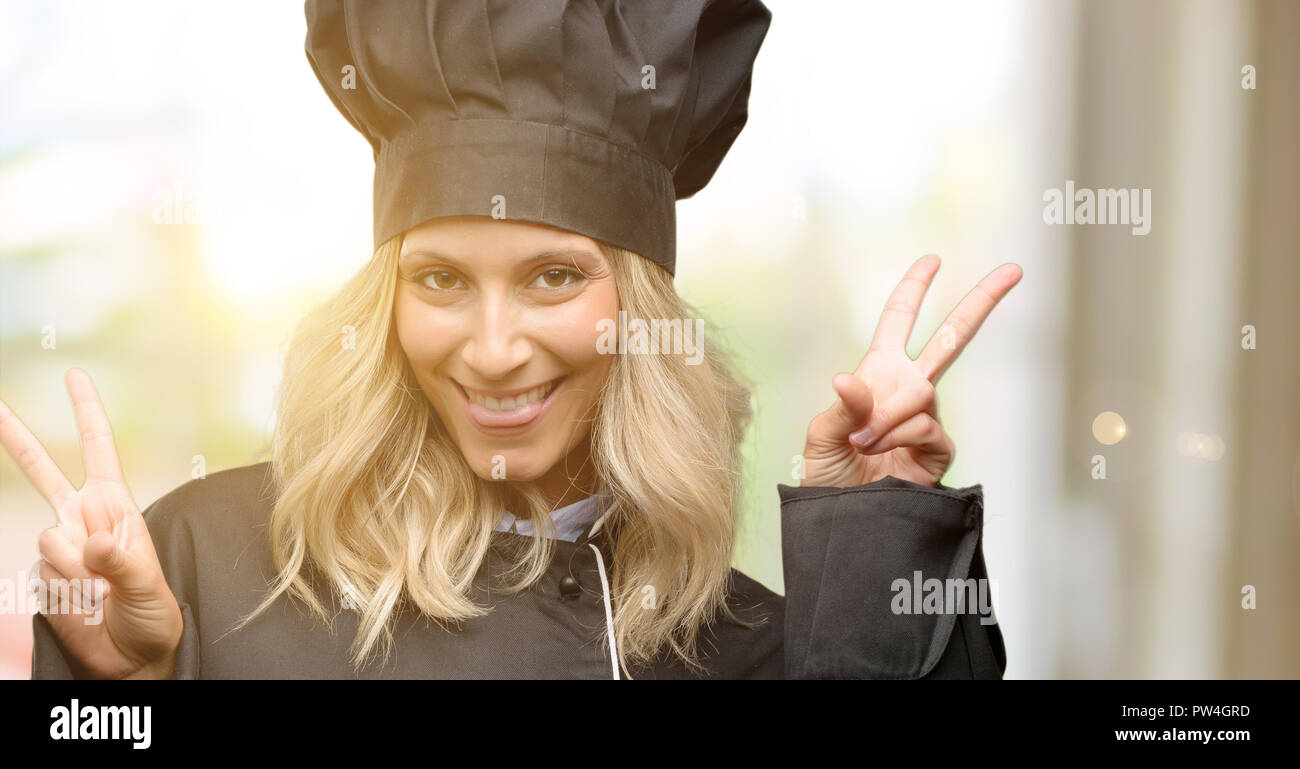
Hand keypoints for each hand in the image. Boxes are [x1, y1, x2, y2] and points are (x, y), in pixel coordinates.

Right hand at [1, 369, 181, 678]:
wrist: (131, 657)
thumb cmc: (152, 616)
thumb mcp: (149, 587)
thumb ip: (121, 563)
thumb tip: (95, 542)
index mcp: (116, 507)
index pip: (99, 451)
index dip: (86, 412)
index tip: (74, 374)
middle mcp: (83, 519)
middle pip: (42, 471)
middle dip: (17, 437)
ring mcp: (59, 546)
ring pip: (50, 539)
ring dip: (78, 569)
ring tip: (101, 590)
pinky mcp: (43, 574)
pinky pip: (46, 570)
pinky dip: (67, 588)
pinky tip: (84, 602)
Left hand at [801, 255, 1021, 487]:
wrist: (845, 518)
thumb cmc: (829, 476)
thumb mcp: (820, 437)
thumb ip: (840, 408)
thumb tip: (849, 378)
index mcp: (878, 374)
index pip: (898, 322)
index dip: (913, 290)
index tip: (933, 260)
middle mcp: (908, 389)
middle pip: (952, 338)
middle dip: (981, 302)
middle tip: (1013, 270)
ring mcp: (926, 418)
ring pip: (921, 392)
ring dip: (886, 418)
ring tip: (863, 443)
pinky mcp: (938, 448)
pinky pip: (927, 426)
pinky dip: (900, 436)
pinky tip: (885, 451)